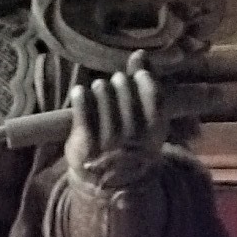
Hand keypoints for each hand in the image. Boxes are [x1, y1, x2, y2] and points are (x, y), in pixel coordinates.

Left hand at [65, 61, 166, 178]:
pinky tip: (80, 93)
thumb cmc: (130, 142)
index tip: (136, 76)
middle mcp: (134, 137)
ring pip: (103, 93)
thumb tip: (140, 54)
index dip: (143, 78)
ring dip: (99, 88)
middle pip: (124, 88)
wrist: (107, 181)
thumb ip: (147, 84)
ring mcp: (109, 140)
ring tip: (99, 93)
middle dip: (118, 83)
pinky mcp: (86, 141)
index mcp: (155, 131)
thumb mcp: (146, 119)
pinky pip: (83, 105)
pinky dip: (80, 95)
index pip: (153, 93)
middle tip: (113, 87)